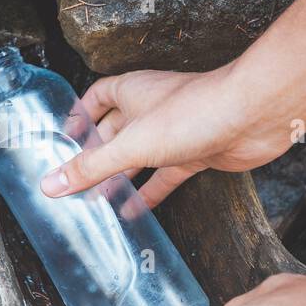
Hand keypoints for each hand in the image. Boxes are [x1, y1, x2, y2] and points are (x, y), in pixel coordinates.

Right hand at [42, 0, 305, 206]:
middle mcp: (152, 110)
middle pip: (115, 132)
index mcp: (132, 92)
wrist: (254, 115)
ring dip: (121, 179)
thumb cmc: (196, 112)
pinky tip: (135, 212)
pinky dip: (150, 193)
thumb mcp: (132, 144)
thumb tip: (51, 183)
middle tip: (73, 183)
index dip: (80, 115)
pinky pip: (166, 176)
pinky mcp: (196, 153)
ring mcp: (175, 132)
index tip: (64, 137)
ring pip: (140, 158)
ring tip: (97, 203)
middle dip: (96, 157)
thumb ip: (91, 167)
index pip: (97, 97)